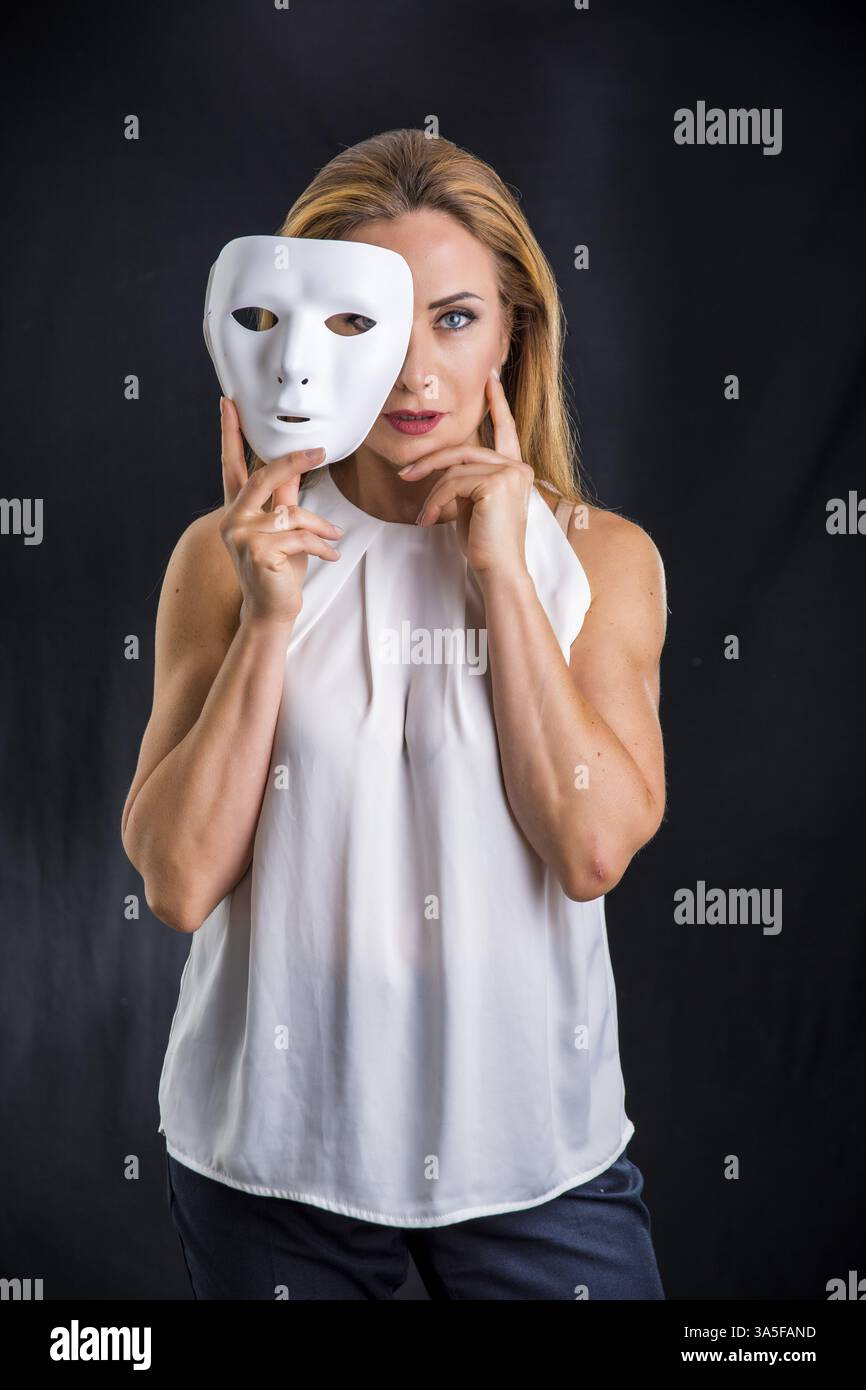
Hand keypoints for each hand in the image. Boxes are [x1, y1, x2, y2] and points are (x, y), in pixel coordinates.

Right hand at [218, 397, 342, 626]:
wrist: (273, 610)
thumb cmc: (278, 571)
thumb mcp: (284, 528)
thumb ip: (284, 497)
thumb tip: (294, 463)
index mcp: (238, 510)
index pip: (231, 466)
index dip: (230, 434)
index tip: (228, 403)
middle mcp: (233, 519)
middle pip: (263, 477)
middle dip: (293, 462)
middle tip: (318, 450)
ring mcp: (242, 536)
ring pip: (292, 513)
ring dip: (320, 526)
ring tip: (334, 538)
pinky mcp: (257, 552)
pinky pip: (299, 536)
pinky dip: (321, 545)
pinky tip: (330, 556)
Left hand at [398, 369, 533, 577]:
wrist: (499, 571)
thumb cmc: (484, 543)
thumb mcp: (472, 504)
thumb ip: (465, 480)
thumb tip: (441, 470)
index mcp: (515, 470)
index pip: (505, 430)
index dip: (497, 404)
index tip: (489, 379)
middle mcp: (518, 467)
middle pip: (465, 449)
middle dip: (431, 460)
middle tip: (405, 473)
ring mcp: (510, 473)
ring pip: (455, 467)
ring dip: (431, 490)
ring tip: (422, 514)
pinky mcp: (497, 483)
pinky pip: (453, 483)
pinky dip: (436, 502)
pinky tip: (430, 520)